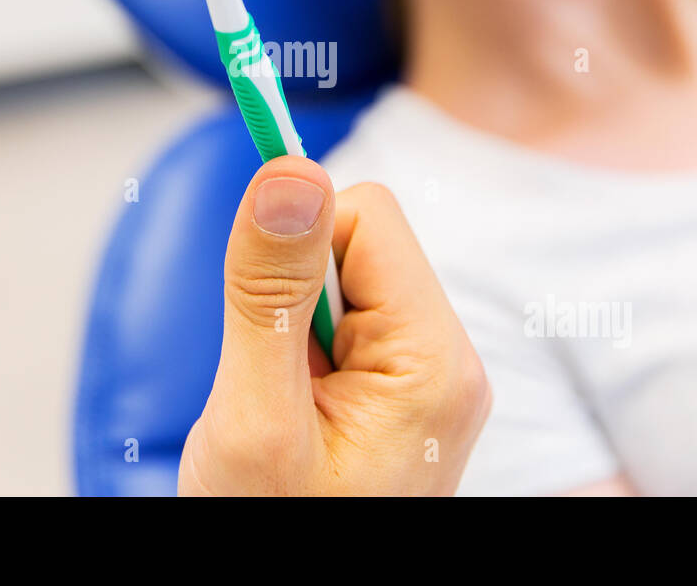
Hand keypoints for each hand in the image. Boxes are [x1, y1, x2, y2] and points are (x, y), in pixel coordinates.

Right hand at [178, 155, 491, 494]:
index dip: (294, 239)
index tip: (252, 294)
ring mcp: (426, 375)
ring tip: (280, 405)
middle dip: (291, 290)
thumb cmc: (275, 529)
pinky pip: (342, 319)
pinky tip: (292, 408)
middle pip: (357, 240)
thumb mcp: (256, 417)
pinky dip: (299, 350)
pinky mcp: (400, 387)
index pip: (364, 215)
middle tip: (271, 380)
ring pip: (342, 278)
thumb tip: (288, 167)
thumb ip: (268, 291)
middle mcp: (444, 357)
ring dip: (290, 326)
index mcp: (433, 359)